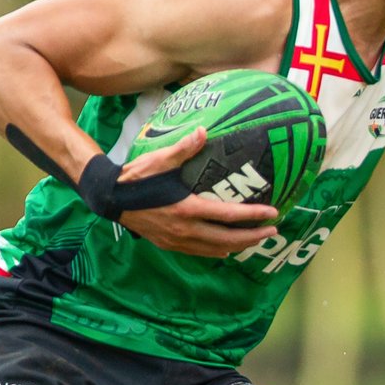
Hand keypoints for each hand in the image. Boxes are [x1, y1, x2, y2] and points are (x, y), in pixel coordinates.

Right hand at [109, 130, 281, 258]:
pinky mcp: (169, 244)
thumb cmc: (136, 178)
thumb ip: (185, 147)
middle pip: (228, 240)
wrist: (110, 198)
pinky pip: (199, 252)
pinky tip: (225, 248)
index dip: (254, 216)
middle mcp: (185, 230)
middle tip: (273, 231)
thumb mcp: (160, 160)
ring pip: (215, 250)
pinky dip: (217, 251)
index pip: (229, 216)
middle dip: (253, 237)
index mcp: (187, 209)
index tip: (274, 214)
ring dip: (238, 246)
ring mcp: (177, 240)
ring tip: (255, 239)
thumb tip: (203, 131)